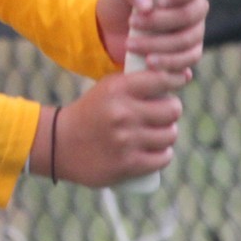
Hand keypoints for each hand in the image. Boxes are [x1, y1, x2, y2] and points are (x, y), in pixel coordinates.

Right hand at [27, 70, 187, 186]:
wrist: (60, 143)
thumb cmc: (92, 111)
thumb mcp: (108, 88)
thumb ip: (137, 81)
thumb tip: (180, 76)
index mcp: (118, 89)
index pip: (161, 80)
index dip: (175, 81)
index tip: (177, 85)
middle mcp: (122, 113)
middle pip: (172, 110)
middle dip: (171, 112)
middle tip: (163, 114)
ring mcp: (126, 140)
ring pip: (170, 135)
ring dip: (167, 135)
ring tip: (158, 133)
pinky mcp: (127, 164)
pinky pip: (163, 158)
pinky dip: (163, 155)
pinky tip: (157, 152)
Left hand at [95, 0, 208, 74]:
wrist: (110, 30)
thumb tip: (146, 4)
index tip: (158, 2)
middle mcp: (194, 5)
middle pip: (190, 14)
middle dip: (160, 21)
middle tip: (132, 22)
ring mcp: (194, 30)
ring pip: (187, 39)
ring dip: (158, 44)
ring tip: (130, 45)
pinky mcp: (189, 52)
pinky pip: (188, 59)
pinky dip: (168, 62)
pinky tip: (148, 62)